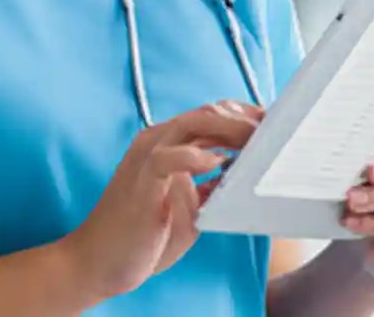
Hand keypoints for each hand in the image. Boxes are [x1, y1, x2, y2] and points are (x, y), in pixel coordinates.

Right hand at [61, 100, 263, 300]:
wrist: (99, 260)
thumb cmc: (143, 235)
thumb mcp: (190, 206)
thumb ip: (213, 185)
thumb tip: (247, 175)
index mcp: (167, 145)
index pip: (210, 115)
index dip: (244, 117)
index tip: (273, 128)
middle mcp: (156, 143)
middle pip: (206, 113)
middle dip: (244, 119)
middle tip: (275, 133)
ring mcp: (146, 159)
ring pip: (190, 124)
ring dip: (228, 129)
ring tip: (255, 140)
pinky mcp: (141, 181)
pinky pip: (168, 158)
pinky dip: (194, 156)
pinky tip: (216, 163)